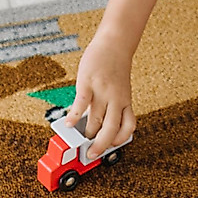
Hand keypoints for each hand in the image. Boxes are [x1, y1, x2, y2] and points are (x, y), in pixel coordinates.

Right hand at [65, 32, 137, 160]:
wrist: (114, 43)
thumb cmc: (116, 67)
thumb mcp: (121, 89)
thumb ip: (113, 106)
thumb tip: (96, 125)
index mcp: (126, 102)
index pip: (128, 127)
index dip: (120, 140)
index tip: (110, 147)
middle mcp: (117, 99)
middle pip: (111, 129)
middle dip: (101, 145)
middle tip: (91, 153)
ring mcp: (103, 91)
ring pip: (96, 120)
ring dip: (87, 133)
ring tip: (79, 138)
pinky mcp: (88, 82)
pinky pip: (81, 103)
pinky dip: (74, 116)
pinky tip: (68, 124)